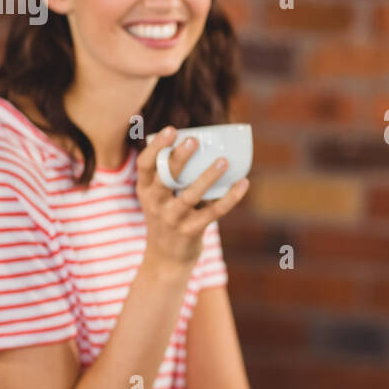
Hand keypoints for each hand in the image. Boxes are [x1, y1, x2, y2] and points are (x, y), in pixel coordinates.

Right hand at [136, 126, 249, 267]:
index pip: (145, 165)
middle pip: (165, 177)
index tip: (172, 130)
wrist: (166, 259)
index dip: (157, 147)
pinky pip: (213, 212)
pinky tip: (243, 183)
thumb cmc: (168, 217)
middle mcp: (154, 203)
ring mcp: (172, 219)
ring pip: (190, 195)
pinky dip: (230, 197)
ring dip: (208, 177)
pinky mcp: (190, 231)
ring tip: (223, 160)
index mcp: (145, 190)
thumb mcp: (159, 198)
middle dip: (179, 157)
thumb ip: (171, 176)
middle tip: (194, 140)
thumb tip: (203, 142)